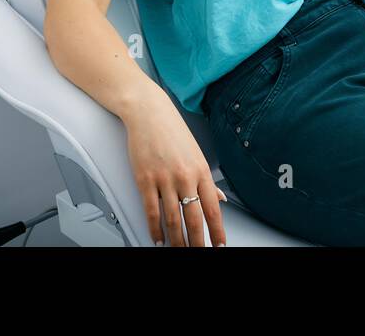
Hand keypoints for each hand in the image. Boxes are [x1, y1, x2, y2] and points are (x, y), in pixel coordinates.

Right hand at [123, 92, 228, 246]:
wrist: (149, 113)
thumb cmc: (172, 131)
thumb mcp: (197, 154)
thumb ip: (206, 180)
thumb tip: (219, 199)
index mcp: (201, 170)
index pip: (212, 208)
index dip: (217, 230)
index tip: (219, 244)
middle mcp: (185, 176)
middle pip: (193, 218)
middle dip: (197, 242)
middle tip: (199, 252)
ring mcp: (164, 179)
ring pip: (172, 219)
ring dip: (176, 240)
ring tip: (178, 250)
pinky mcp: (145, 180)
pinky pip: (152, 211)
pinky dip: (154, 229)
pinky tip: (158, 238)